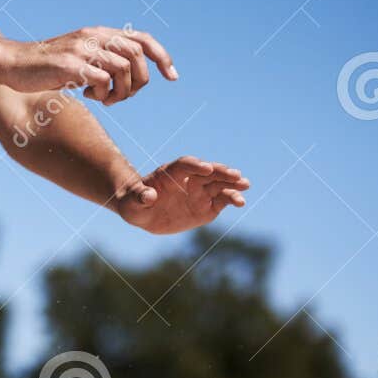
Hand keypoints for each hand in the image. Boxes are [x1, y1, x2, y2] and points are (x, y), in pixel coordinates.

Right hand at [5, 26, 175, 104]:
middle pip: (137, 56)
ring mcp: (82, 50)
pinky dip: (103, 94)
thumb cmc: (45, 68)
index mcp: (98, 34)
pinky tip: (87, 96)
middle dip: (139, 82)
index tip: (171, 76)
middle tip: (122, 97)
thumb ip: (102, 61)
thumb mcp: (79, 59)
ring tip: (104, 99)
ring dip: (121, 91)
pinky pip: (103, 80)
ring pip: (123, 69)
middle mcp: (93, 37)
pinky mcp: (70, 65)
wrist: (12, 64)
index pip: (142, 39)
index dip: (162, 57)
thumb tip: (130, 76)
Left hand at [115, 156, 249, 234]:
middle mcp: (188, 179)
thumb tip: (149, 196)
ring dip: (232, 184)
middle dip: (221, 172)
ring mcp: (199, 191)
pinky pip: (221, 200)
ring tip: (245, 185)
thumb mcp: (131, 202)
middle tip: (236, 175)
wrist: (143, 212)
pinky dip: (232, 199)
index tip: (206, 168)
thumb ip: (140, 197)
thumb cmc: (134, 203)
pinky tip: (240, 202)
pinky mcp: (207, 205)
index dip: (195, 165)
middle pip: (208, 171)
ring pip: (219, 184)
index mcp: (170, 173)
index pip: (185, 164)